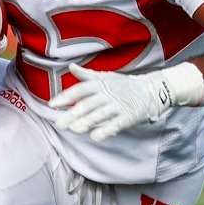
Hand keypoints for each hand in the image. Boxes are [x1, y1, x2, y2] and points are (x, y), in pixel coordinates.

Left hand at [48, 63, 203, 140]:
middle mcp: (108, 93)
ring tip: (74, 129)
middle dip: (72, 114)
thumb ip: (87, 75)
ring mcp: (119, 105)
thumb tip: (71, 67)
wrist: (151, 90)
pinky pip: (116, 124)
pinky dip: (106, 130)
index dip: (66, 97)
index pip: (80, 90)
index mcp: (101, 83)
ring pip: (100, 114)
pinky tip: (95, 137)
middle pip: (87, 104)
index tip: (52, 105)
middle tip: (59, 124)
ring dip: (86, 122)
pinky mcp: (129, 115)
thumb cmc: (123, 85)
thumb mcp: (105, 77)